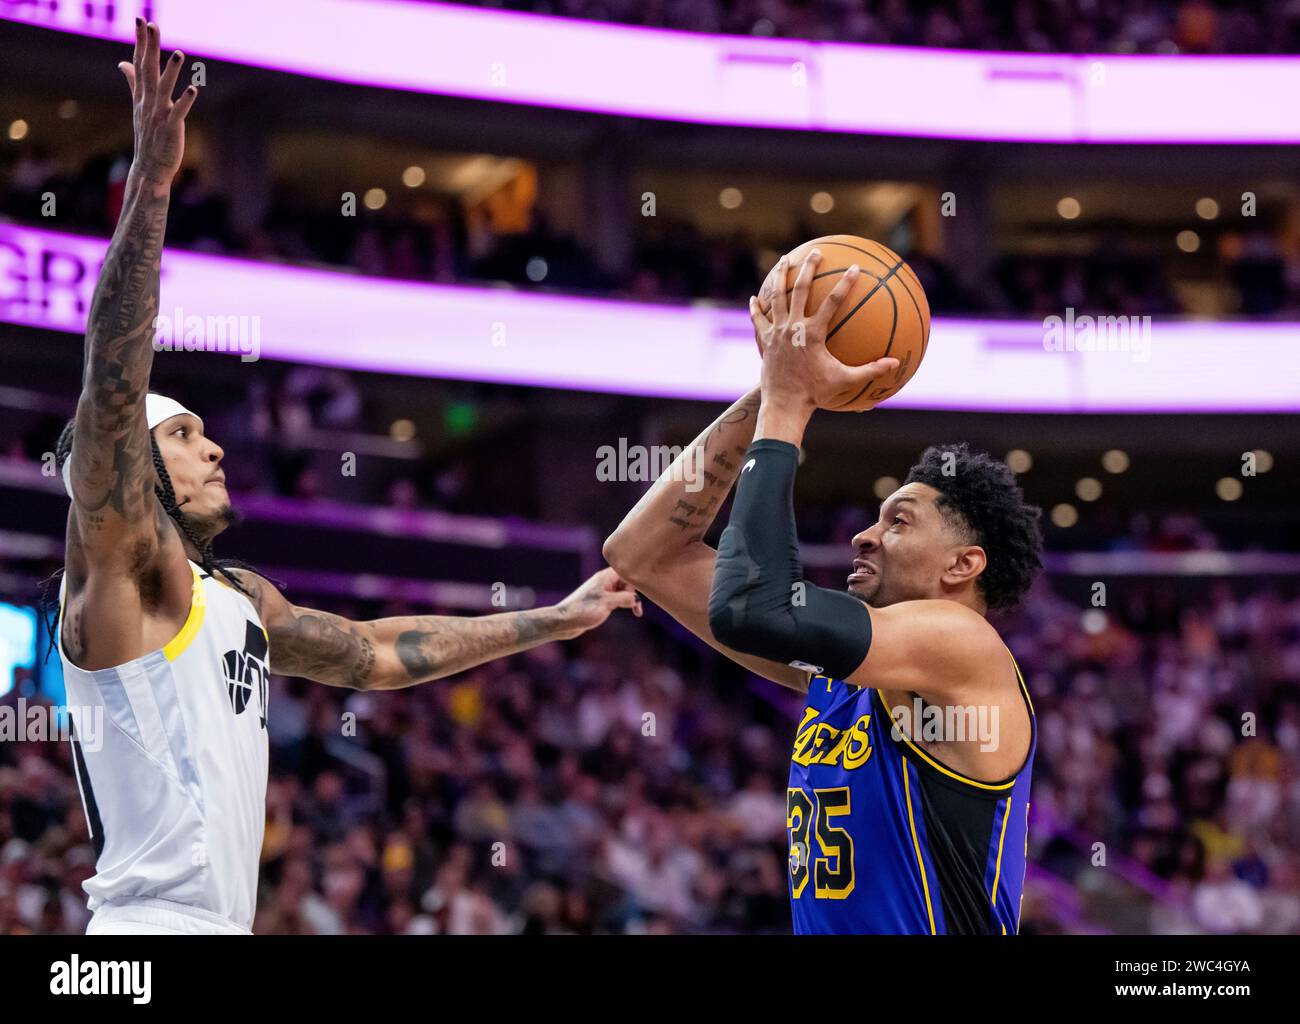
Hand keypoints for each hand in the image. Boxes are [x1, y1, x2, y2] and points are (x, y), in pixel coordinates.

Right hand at [118, 20, 196, 187]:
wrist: (149, 166)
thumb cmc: (148, 135)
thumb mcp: (139, 105)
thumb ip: (134, 82)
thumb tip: (123, 63)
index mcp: (142, 94)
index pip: (139, 62)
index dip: (140, 42)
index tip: (141, 21)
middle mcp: (148, 102)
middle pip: (148, 70)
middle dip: (150, 47)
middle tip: (151, 25)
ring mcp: (158, 115)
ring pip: (164, 89)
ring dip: (171, 71)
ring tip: (179, 53)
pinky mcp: (170, 129)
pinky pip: (178, 113)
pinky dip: (185, 102)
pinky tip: (194, 90)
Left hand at [553, 568, 642, 638]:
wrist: (564, 621)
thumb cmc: (583, 610)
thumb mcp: (607, 603)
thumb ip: (624, 598)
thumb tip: (636, 599)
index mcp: (604, 577)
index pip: (626, 572)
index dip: (635, 582)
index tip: (638, 596)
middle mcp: (604, 582)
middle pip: (626, 582)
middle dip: (633, 593)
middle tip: (636, 609)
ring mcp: (602, 592)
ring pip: (622, 591)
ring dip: (629, 600)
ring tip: (636, 612)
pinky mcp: (600, 601)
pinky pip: (617, 598)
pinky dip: (623, 604)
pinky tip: (627, 611)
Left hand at [749, 250, 898, 413]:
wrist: (783, 405)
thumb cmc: (815, 394)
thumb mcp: (845, 380)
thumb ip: (870, 370)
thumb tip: (895, 363)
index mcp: (813, 333)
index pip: (833, 301)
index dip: (846, 283)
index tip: (856, 268)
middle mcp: (792, 327)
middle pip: (799, 289)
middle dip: (808, 268)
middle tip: (816, 252)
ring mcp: (776, 332)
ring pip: (776, 297)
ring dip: (779, 277)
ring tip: (783, 260)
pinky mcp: (764, 340)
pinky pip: (759, 319)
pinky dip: (756, 307)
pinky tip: (755, 297)